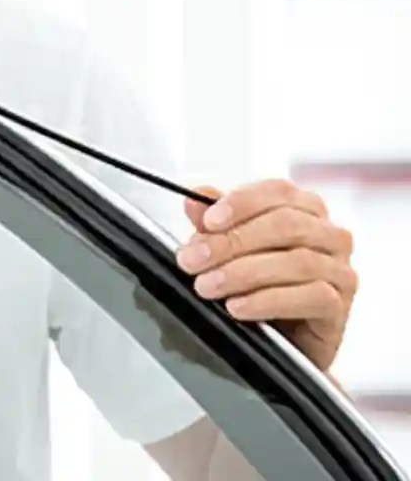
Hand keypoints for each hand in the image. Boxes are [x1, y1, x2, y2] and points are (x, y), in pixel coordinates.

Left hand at [177, 180, 357, 370]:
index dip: (241, 203)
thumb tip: (192, 200)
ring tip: (207, 286)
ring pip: (297, 261)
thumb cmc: (259, 286)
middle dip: (231, 242)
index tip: (207, 221)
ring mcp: (340, 270)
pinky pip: (310, 296)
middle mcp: (329, 235)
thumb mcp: (229, 251)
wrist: (282, 340)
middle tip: (193, 260)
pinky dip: (267, 301)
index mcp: (304, 210)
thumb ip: (213, 225)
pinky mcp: (340, 307)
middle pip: (285, 224)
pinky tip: (237, 307)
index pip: (277, 192)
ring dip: (243, 273)